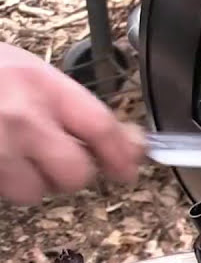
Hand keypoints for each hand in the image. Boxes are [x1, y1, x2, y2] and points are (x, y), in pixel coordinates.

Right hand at [0, 42, 144, 205]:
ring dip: (27, 183)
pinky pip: (1, 191)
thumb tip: (126, 142)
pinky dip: (2, 181)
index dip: (121, 155)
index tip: (127, 169)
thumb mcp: (25, 70)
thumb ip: (71, 106)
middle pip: (74, 173)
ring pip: (32, 192)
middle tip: (57, 164)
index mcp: (39, 85)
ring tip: (11, 158)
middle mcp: (19, 117)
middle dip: (70, 176)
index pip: (100, 128)